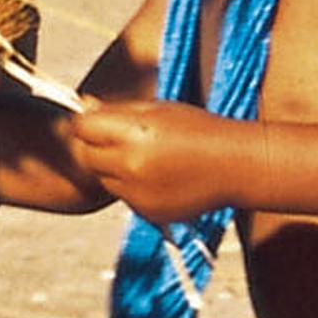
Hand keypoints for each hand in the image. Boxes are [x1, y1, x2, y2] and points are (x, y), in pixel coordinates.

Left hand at [69, 96, 241, 225]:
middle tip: (121, 139)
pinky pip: (124, 197)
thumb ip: (117, 110)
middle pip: (88, 156)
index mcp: (134, 132)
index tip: (96, 121)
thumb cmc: (198, 129)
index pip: (83, 128)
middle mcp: (131, 165)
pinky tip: (158, 176)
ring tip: (146, 158)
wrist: (235, 166)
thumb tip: (84, 104)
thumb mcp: (158, 108)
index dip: (87, 123)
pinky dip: (132, 188)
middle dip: (97, 147)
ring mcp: (138, 193)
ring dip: (114, 169)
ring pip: (104, 179)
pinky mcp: (147, 212)